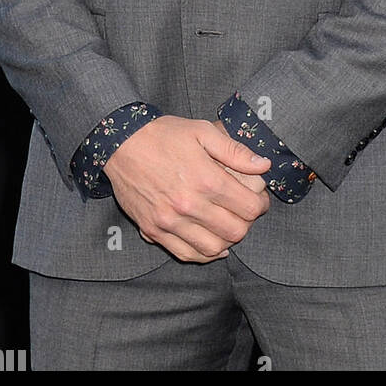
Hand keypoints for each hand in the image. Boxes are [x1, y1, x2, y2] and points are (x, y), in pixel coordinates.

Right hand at [102, 115, 271, 263]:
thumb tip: (264, 165)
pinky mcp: (153, 231)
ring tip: (228, 226)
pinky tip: (212, 243)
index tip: (259, 199)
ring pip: (213, 249)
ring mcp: (170, 222)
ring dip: (227, 240)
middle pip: (235, 231)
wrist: (121, 144)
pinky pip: (185, 254)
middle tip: (245, 213)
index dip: (261, 205)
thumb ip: (235, 151)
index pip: (249, 207)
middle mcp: (189, 205)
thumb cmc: (164, 135)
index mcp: (206, 179)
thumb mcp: (203, 131)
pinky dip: (204, 254)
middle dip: (247, 223)